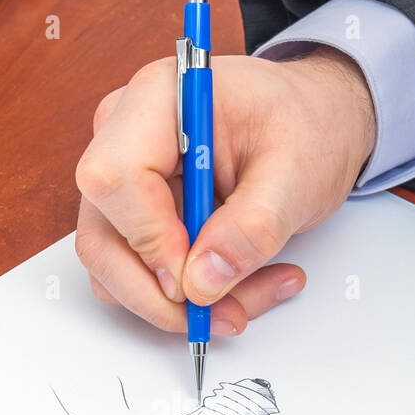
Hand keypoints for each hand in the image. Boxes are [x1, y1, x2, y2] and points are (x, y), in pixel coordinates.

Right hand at [74, 49, 375, 333]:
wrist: (312, 123)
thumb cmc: (304, 126)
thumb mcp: (297, 173)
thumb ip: (253, 226)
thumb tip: (202, 282)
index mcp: (157, 100)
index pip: (115, 179)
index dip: (151, 241)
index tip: (197, 278)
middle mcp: (124, 138)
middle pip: (102, 237)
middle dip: (163, 294)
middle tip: (228, 313)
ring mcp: (123, 182)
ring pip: (115, 269)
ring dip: (180, 304)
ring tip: (252, 296)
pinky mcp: (133, 218)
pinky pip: (137, 276)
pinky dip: (186, 299)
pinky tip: (240, 286)